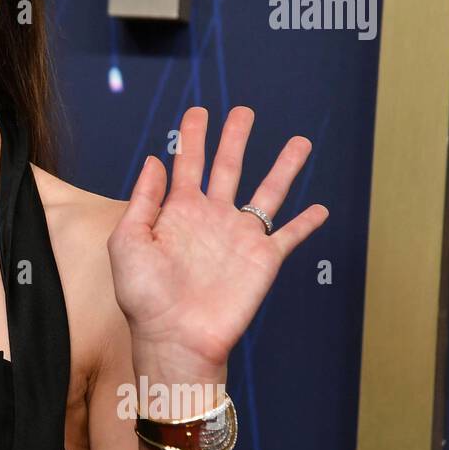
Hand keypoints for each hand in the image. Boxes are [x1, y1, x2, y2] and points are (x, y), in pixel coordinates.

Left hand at [107, 106, 328, 382]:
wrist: (174, 338)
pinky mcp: (263, 260)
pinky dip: (307, 223)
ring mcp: (239, 238)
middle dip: (235, 138)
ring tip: (300, 141)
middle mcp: (212, 219)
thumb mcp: (128, 242)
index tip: (197, 110)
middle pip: (228, 167)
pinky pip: (289, 236)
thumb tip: (154, 160)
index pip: (187, 164)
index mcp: (178, 212)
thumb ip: (142, 201)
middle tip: (243, 111)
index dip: (192, 136)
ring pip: (268, 192)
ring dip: (284, 167)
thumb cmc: (144, 298)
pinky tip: (320, 209)